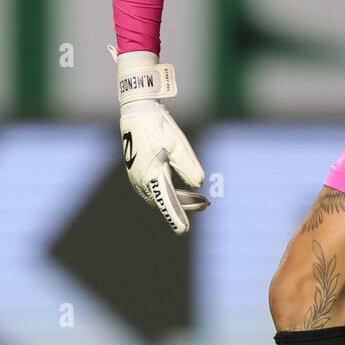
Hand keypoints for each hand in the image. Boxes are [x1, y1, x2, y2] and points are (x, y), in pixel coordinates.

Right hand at [111, 46, 208, 234]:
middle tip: (207, 204)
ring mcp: (138, 179)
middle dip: (186, 207)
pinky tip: (186, 189)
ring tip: (203, 200)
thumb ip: (188, 165)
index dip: (176, 218)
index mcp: (151, 176)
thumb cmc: (157, 126)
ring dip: (182, 200)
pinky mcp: (140, 173)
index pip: (166, 203)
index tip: (183, 231)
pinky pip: (157, 189)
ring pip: (162, 196)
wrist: (137, 112)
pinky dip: (172, 191)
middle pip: (165, 202)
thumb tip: (199, 184)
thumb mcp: (177, 144)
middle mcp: (142, 182)